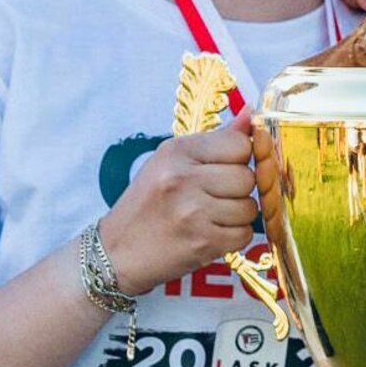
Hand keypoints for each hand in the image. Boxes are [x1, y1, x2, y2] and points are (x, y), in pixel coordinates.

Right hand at [100, 116, 260, 296]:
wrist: (115, 251)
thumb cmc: (145, 204)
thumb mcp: (169, 162)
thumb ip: (214, 140)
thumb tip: (250, 114)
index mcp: (176, 151)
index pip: (240, 144)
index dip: (239, 158)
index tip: (224, 169)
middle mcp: (183, 177)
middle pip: (247, 177)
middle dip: (239, 190)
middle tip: (214, 198)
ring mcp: (193, 211)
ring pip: (249, 207)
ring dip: (237, 216)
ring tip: (210, 218)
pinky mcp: (202, 242)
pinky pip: (245, 235)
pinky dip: (233, 238)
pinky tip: (211, 234)